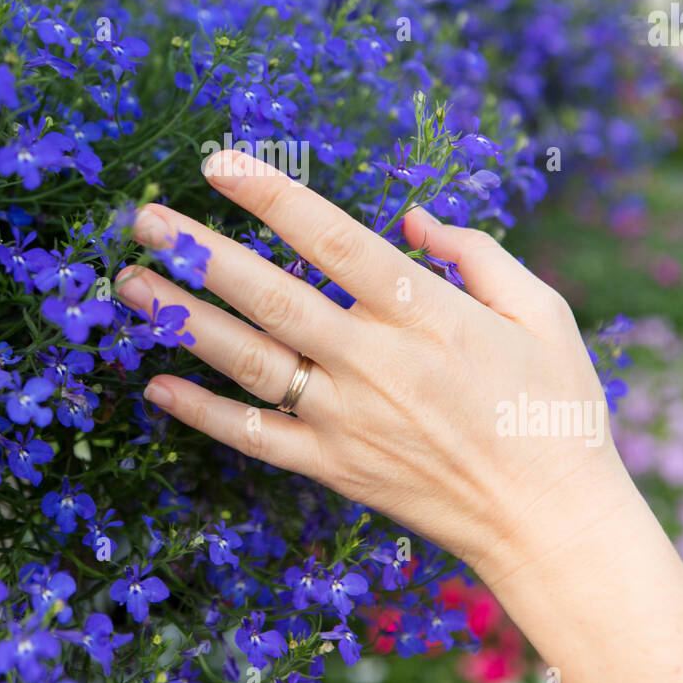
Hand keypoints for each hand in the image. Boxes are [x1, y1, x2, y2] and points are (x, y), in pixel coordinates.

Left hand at [115, 149, 625, 585]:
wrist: (550, 521)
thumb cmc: (556, 406)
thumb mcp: (541, 311)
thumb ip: (475, 254)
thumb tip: (410, 217)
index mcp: (424, 313)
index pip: (332, 240)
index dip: (271, 196)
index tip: (218, 162)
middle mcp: (373, 363)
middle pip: (270, 296)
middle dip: (200, 252)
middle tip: (142, 217)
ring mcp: (345, 420)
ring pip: (247, 360)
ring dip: (182, 319)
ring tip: (127, 284)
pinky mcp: (332, 467)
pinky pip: (253, 437)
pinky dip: (201, 412)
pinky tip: (153, 385)